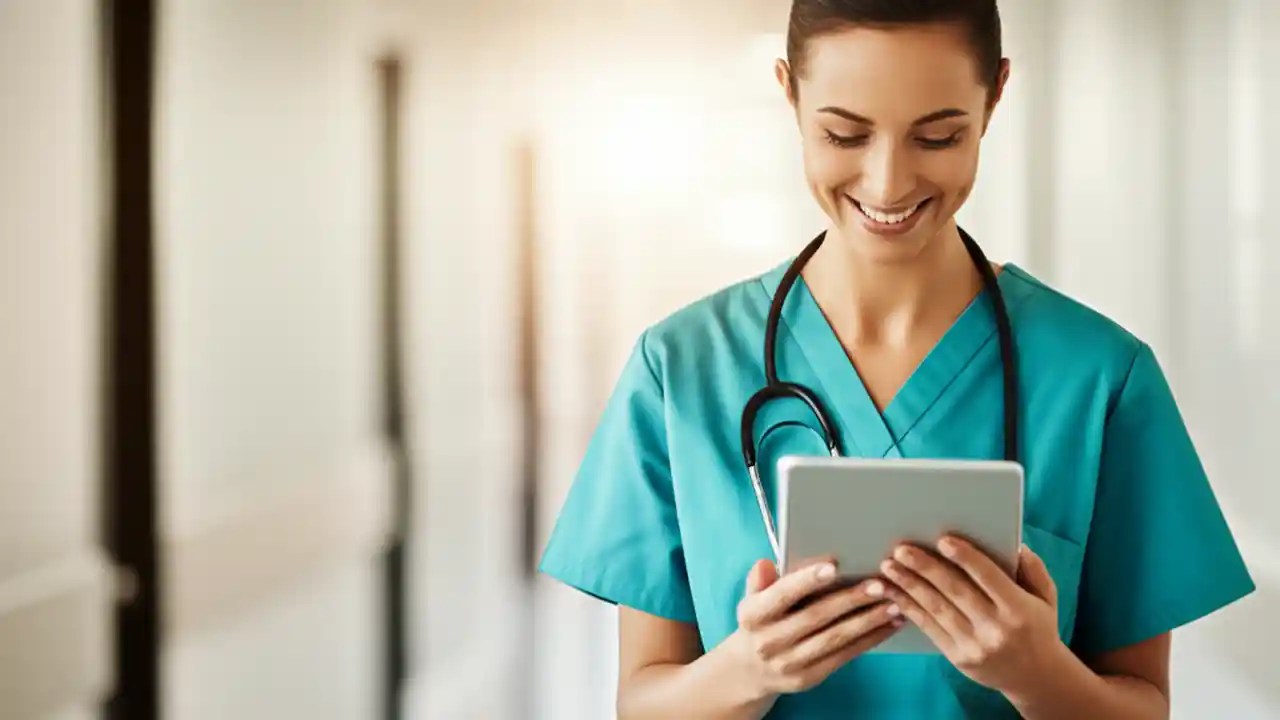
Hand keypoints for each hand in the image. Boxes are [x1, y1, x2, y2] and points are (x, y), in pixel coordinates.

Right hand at [728, 558, 904, 699]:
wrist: (750, 670)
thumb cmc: (760, 623)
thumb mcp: (752, 599)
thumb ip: (760, 580)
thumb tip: (766, 563)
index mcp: (753, 615)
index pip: (782, 595)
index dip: (806, 581)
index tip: (833, 566)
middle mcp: (769, 641)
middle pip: (815, 617)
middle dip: (850, 599)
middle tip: (879, 584)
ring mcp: (789, 663)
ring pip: (835, 638)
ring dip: (868, 621)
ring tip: (893, 604)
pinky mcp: (809, 678)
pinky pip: (844, 656)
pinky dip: (869, 639)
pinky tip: (888, 625)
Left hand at [880, 538, 1066, 695]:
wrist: (1036, 678)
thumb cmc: (1038, 627)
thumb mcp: (1046, 597)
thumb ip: (1033, 569)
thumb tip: (1015, 543)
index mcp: (1019, 610)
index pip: (989, 578)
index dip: (966, 558)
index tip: (943, 540)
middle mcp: (995, 629)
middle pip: (955, 591)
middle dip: (925, 568)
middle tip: (902, 549)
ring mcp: (975, 645)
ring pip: (937, 609)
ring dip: (909, 585)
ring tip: (889, 567)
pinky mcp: (959, 658)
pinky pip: (930, 628)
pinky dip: (910, 608)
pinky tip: (894, 592)